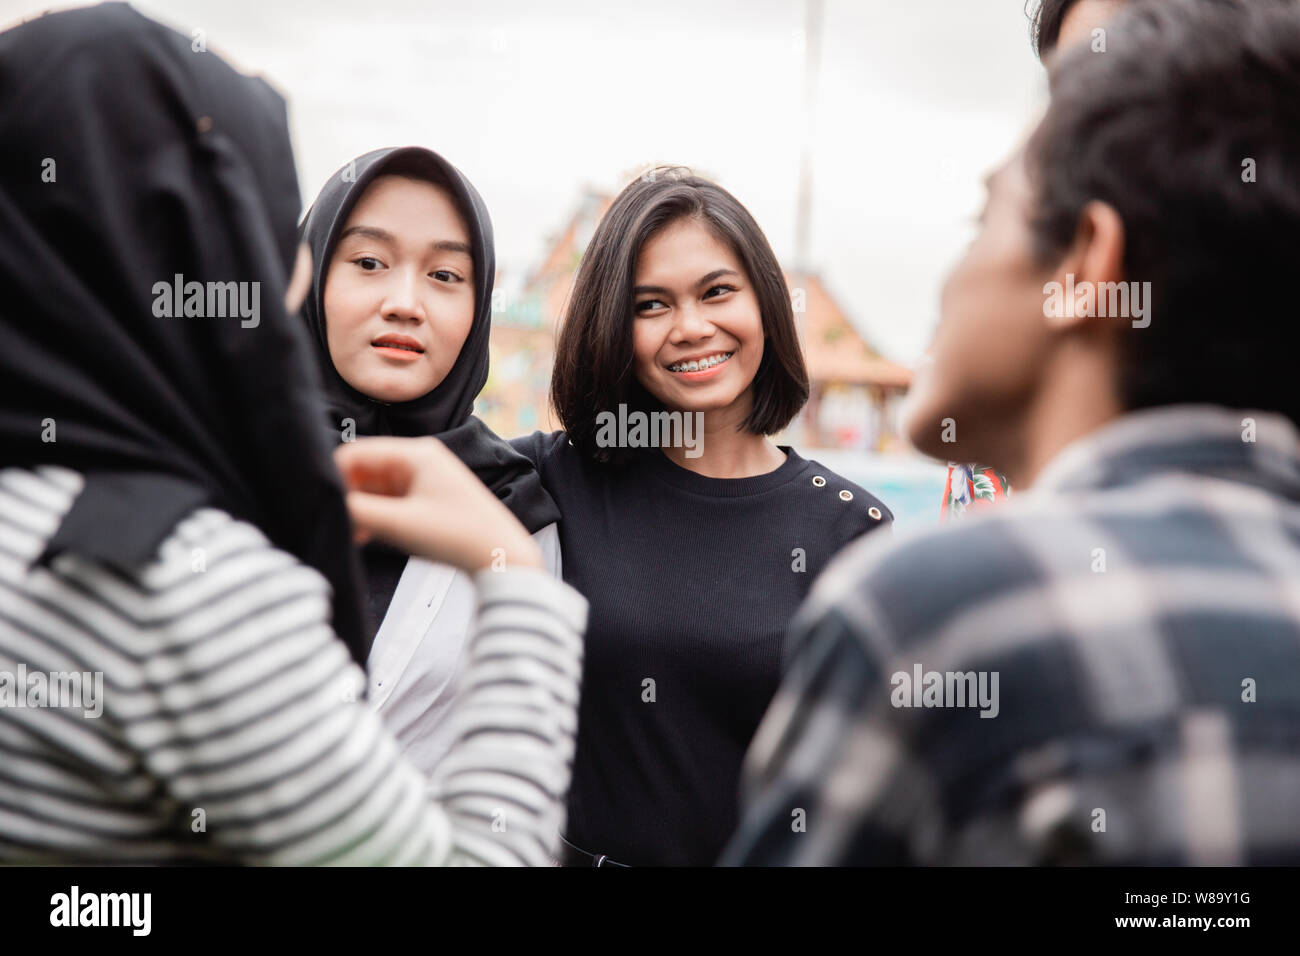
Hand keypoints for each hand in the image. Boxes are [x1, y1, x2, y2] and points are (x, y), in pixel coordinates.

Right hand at [334, 436, 543, 571]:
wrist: (501, 559)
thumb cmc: (458, 537)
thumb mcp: (401, 524)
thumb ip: (359, 512)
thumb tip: (328, 504)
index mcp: (416, 453)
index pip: (357, 453)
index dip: (335, 476)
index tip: (323, 505)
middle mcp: (419, 460)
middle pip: (364, 469)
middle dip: (346, 495)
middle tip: (334, 524)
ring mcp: (424, 480)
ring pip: (374, 488)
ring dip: (359, 508)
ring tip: (351, 536)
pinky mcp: (426, 500)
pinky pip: (388, 501)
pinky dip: (374, 516)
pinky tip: (365, 538)